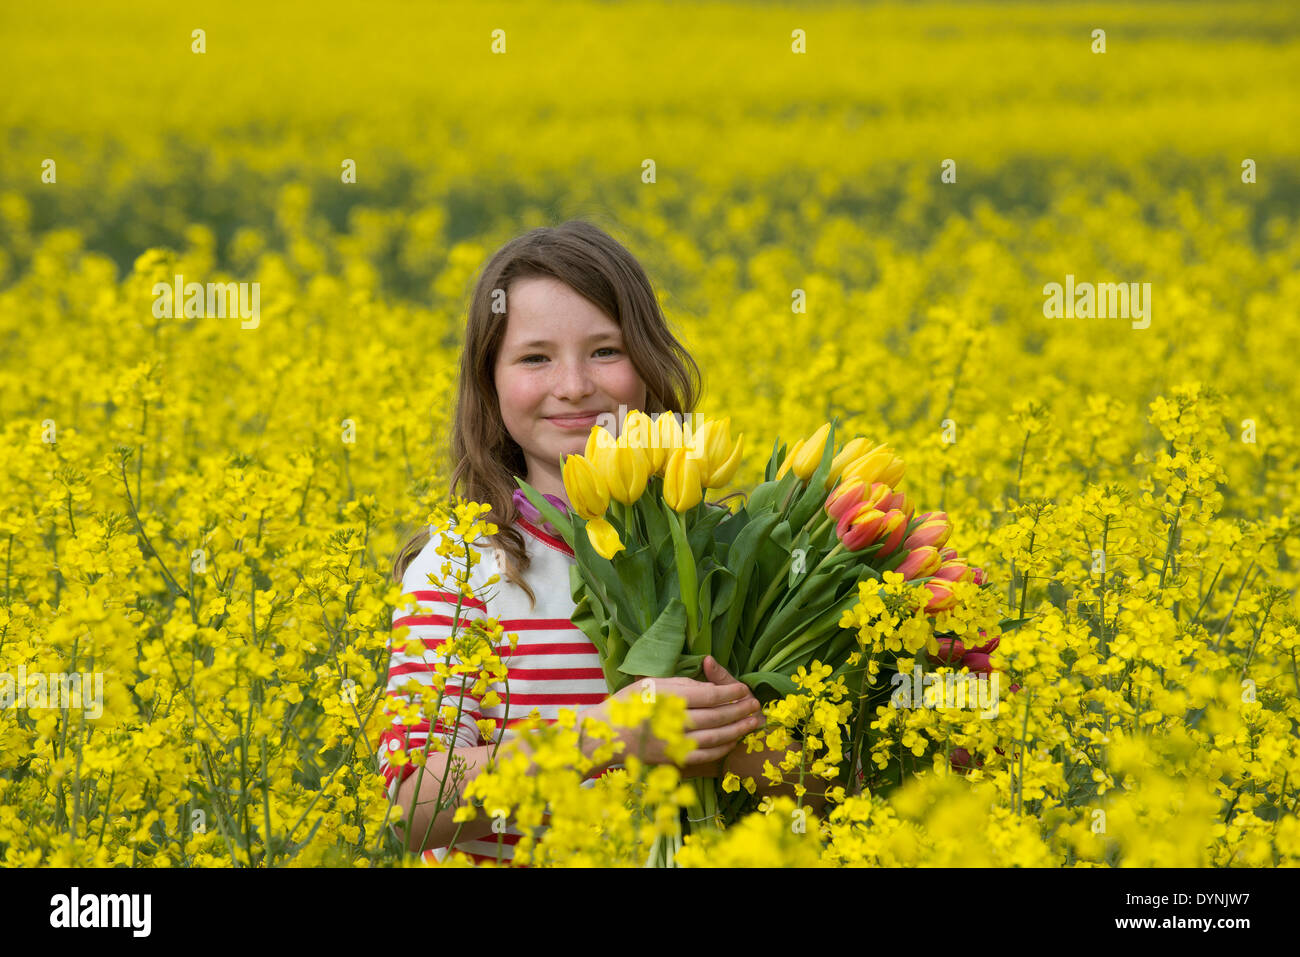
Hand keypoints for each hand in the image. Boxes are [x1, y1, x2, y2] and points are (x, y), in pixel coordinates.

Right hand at [578, 656, 764, 773]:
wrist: (606, 736)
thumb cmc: (627, 704)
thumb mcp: (652, 682)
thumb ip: (682, 683)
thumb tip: (710, 684)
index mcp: (670, 697)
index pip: (710, 695)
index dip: (732, 692)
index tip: (744, 688)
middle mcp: (674, 720)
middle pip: (717, 716)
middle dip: (740, 710)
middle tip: (756, 704)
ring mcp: (675, 743)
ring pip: (715, 737)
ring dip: (737, 729)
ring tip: (752, 721)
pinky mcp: (674, 759)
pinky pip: (705, 755)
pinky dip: (722, 748)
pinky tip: (733, 740)